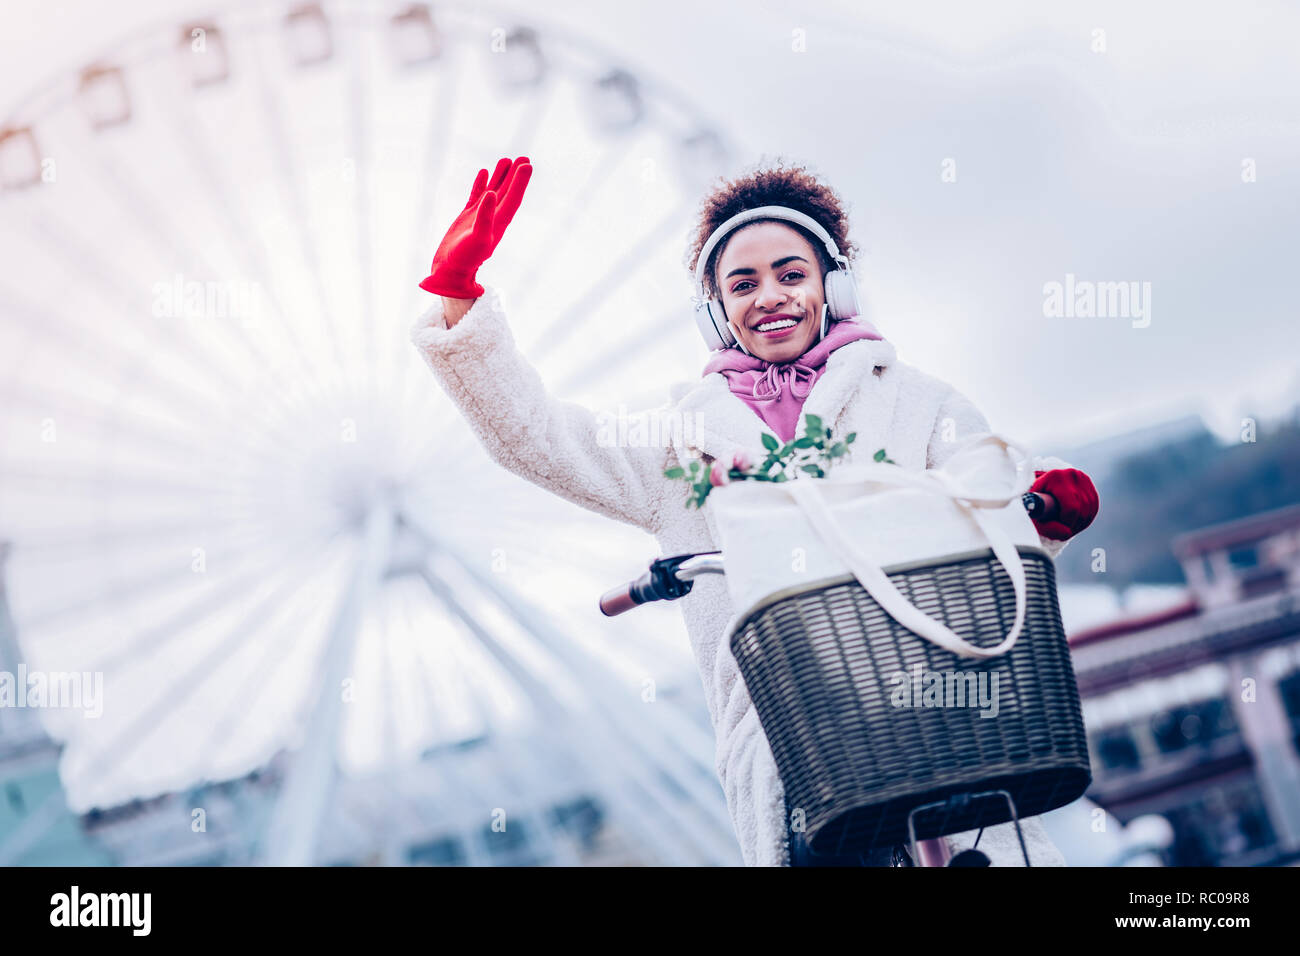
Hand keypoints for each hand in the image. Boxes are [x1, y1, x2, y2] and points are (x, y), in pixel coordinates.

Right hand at [419, 156, 532, 297]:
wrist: (451, 269)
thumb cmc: (466, 257)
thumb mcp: (477, 238)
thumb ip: (485, 216)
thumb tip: (493, 194)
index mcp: (499, 222)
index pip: (513, 198)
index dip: (521, 182)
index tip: (527, 165)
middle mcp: (492, 217)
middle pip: (507, 192)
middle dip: (515, 176)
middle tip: (524, 158)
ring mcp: (480, 216)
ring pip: (493, 191)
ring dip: (501, 177)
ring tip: (507, 160)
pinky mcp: (467, 216)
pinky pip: (476, 195)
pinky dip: (481, 184)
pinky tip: (484, 173)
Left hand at [1028, 468, 1098, 540]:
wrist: (1036, 487)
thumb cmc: (1031, 501)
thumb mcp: (1033, 514)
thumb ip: (1047, 527)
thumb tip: (1066, 534)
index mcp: (1056, 476)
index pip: (1071, 507)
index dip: (1067, 523)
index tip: (1059, 530)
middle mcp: (1072, 475)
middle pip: (1081, 509)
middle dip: (1073, 525)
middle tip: (1063, 532)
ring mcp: (1082, 478)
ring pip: (1089, 509)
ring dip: (1080, 523)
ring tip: (1067, 529)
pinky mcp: (1089, 485)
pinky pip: (1093, 506)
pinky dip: (1086, 518)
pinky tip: (1075, 524)